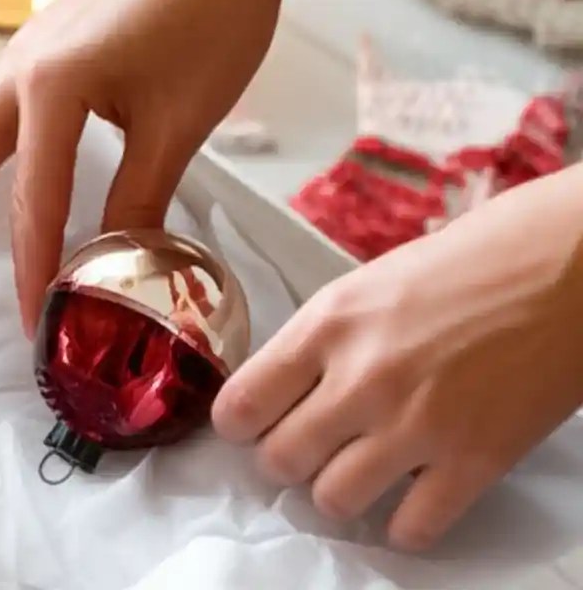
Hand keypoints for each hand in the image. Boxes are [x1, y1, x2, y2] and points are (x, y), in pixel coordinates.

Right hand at [0, 0, 311, 334]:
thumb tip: (117, 267)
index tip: (30, 324)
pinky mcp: (44, 51)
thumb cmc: (213, 9)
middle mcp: (18, 68)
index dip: (32, 269)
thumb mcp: (179, 120)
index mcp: (51, 85)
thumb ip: (139, 200)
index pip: (31, 201)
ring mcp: (25, 56)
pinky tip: (4, 200)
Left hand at [212, 165, 582, 550]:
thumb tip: (283, 390)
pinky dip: (403, 525)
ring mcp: (419, 424)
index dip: (239, 424)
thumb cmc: (473, 261)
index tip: (251, 426)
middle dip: (286, 459)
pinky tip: (410, 501)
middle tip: (306, 448)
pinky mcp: (475, 461)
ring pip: (333, 500)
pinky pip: (412, 528)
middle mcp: (363, 378)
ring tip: (356, 473)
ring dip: (338, 493)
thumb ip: (323, 340)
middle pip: (279, 459)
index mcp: (330, 325)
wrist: (569, 265)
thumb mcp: (369, 285)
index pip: (242, 403)